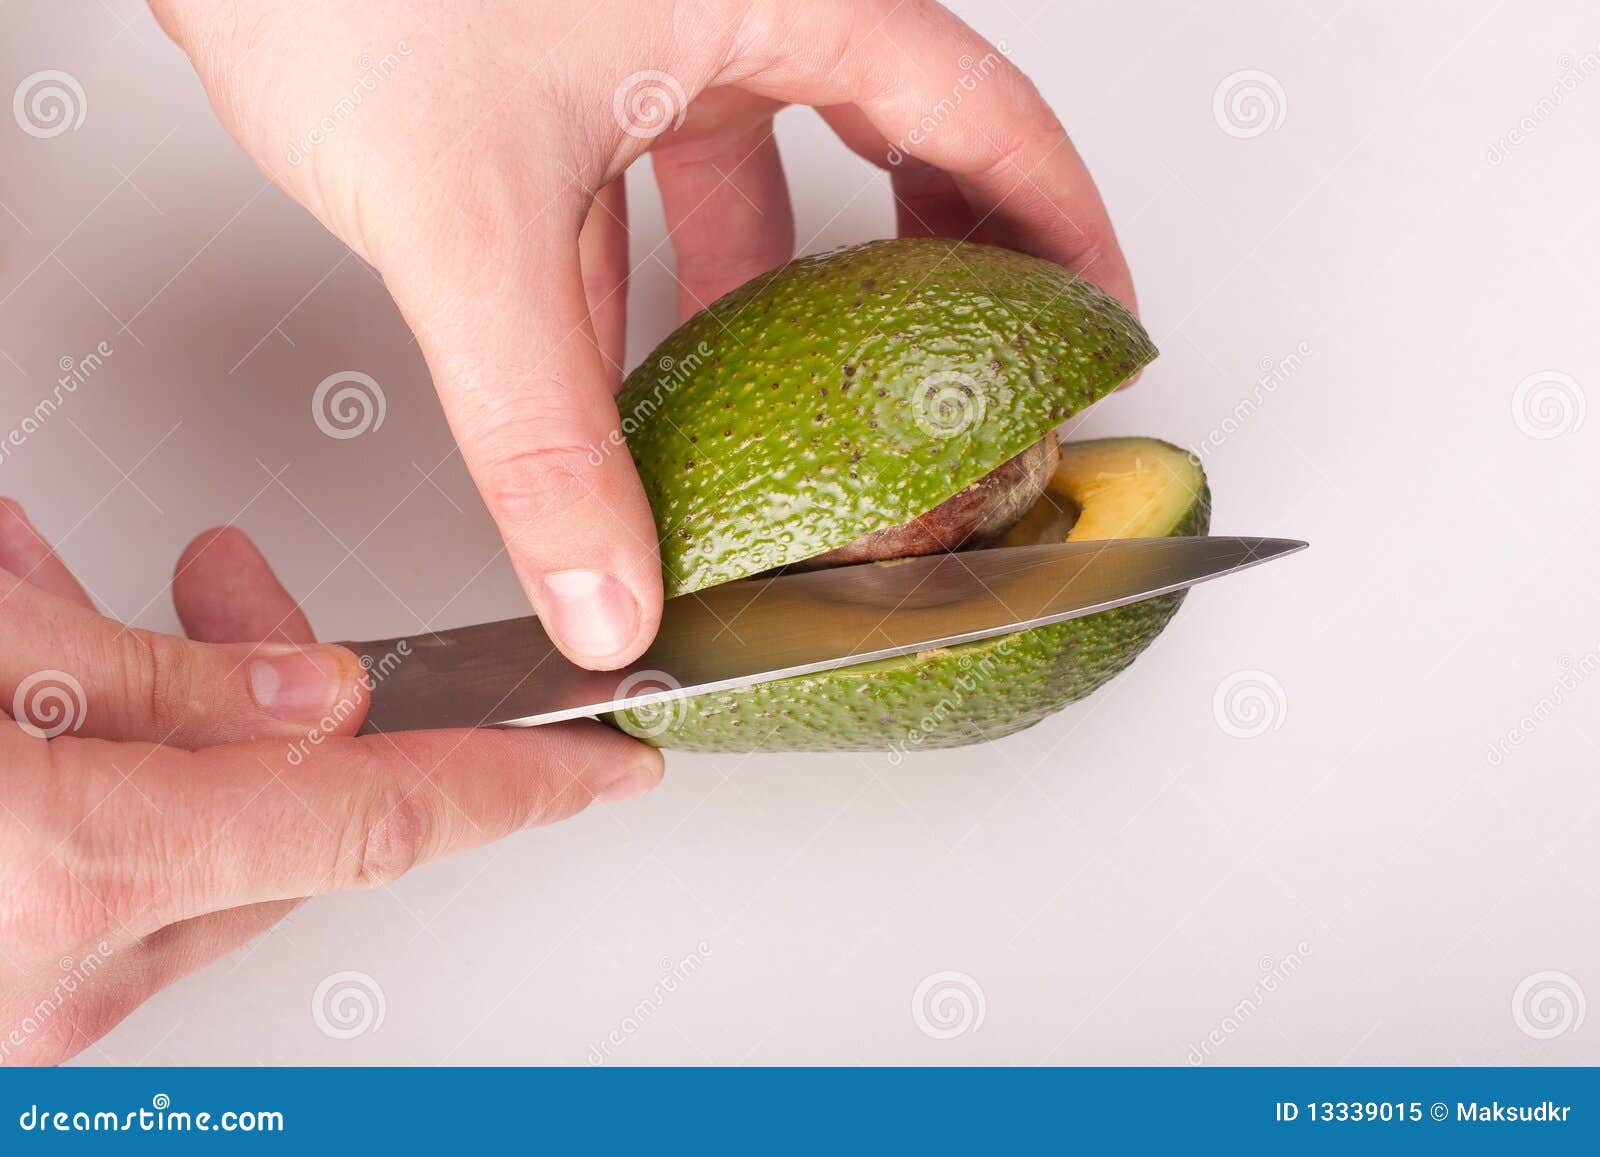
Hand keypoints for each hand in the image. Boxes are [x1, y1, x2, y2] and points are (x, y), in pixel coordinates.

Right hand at [0, 502, 660, 1065]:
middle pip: (297, 816)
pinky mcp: (13, 977)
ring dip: (195, 709)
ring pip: (212, 834)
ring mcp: (35, 985)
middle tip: (238, 585)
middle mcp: (68, 961)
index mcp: (85, 866)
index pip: (386, 817)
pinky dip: (122, 766)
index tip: (614, 762)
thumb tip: (320, 701)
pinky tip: (66, 669)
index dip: (520, 781)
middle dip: (298, 688)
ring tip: (120, 611)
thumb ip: (168, 680)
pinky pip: (130, 866)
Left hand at [149, 0, 1133, 669]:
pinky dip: (660, 274)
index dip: (1059, 224)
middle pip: (896, 130)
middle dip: (938, 258)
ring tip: (813, 393)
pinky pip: (653, 178)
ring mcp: (645, 21)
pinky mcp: (566, 56)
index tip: (1098, 317)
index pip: (977, 111)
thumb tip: (606, 585)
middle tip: (981, 362)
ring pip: (762, 165)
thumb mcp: (469, 216)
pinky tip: (644, 364)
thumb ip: (543, 427)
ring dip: (783, 288)